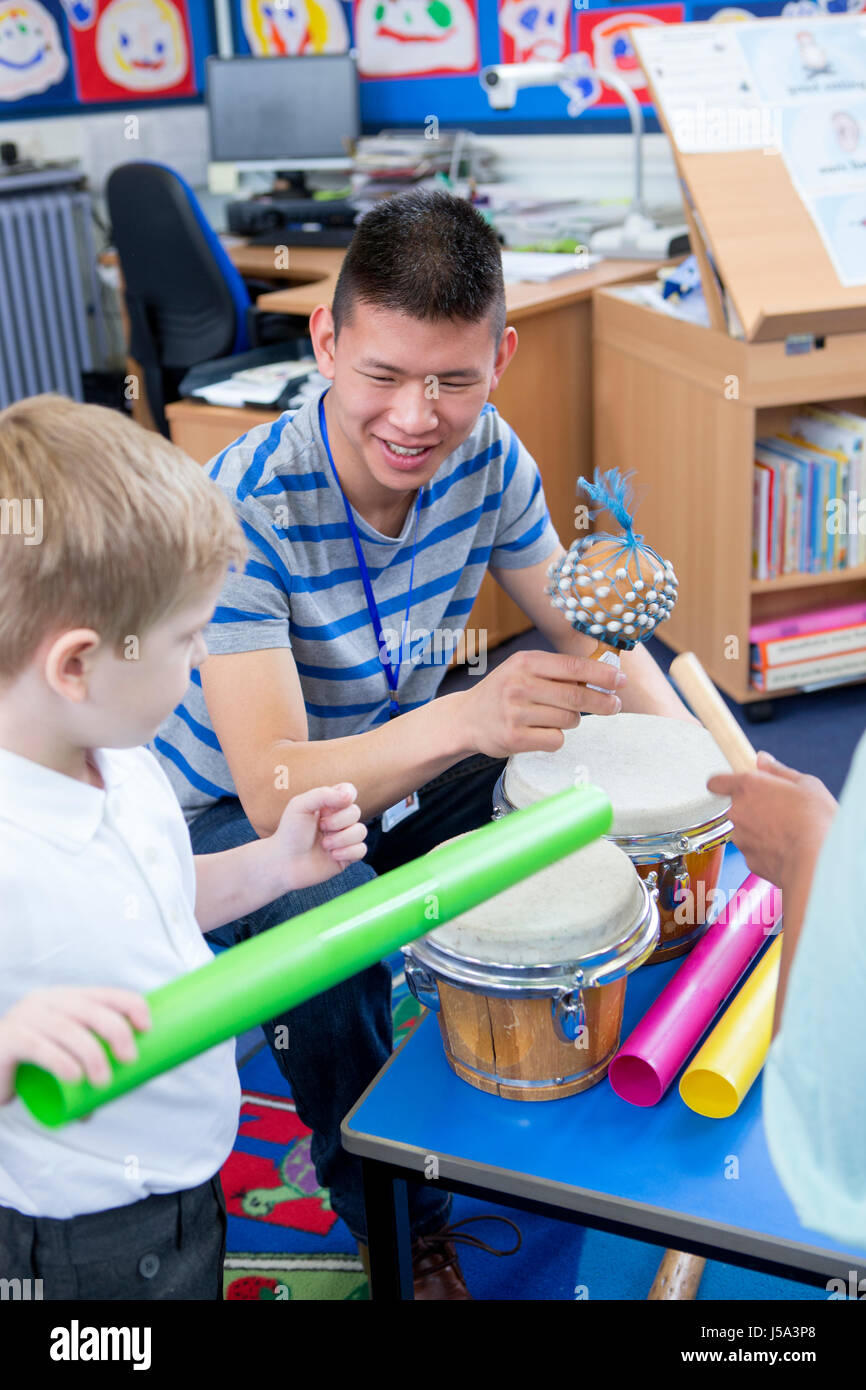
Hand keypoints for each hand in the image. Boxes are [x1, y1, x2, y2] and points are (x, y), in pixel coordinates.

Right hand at [0, 987, 150, 1105]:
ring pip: (67, 1029)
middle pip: (90, 1010)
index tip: (147, 1027)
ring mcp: (25, 1018)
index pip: (104, 994)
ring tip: (103, 1081)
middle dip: (116, 1031)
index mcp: (66, 1000)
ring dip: (92, 1053)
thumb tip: (113, 1096)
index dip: (129, 1004)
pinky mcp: (7, 1039)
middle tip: (129, 1059)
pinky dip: (60, 1061)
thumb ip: (85, 1073)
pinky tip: (73, 1076)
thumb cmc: (29, 1064)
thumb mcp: (63, 1057)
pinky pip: (37, 1046)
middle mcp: (46, 1002)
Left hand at [268, 783, 366, 890]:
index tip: (328, 807)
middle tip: (321, 828)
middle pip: (356, 812)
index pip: (349, 791)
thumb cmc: (289, 833)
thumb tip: (349, 796)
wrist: (284, 863)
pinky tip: (332, 856)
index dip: (345, 797)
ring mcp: (344, 838)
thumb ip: (323, 795)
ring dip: (342, 839)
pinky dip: (347, 853)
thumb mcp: (300, 805)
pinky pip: (362, 850)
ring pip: (361, 832)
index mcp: (328, 804)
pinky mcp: (347, 856)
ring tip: (324, 845)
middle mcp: (338, 820)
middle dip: (338, 822)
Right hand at [456, 649, 624, 758]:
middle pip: (575, 695)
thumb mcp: (523, 670)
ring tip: (554, 717)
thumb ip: (557, 670)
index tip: (620, 680)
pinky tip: (540, 732)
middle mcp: (519, 685)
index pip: (572, 666)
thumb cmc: (504, 692)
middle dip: (602, 702)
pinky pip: (555, 740)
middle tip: (614, 705)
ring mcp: (515, 713)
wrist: (465, 719)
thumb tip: (604, 674)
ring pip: (568, 720)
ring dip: (570, 721)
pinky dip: (555, 738)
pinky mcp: (514, 738)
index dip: (601, 674)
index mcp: (525, 662)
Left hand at [707, 751, 836, 888]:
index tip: (737, 785)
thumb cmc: (815, 820)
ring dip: (759, 829)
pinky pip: (755, 850)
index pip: (716, 782)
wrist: (817, 863)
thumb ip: (778, 771)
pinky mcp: (749, 861)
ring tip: (789, 831)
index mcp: (747, 787)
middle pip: (734, 807)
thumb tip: (762, 759)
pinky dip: (767, 849)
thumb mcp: (806, 784)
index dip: (724, 783)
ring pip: (745, 830)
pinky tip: (788, 849)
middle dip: (751, 808)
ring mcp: (741, 838)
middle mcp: (737, 812)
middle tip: (779, 809)